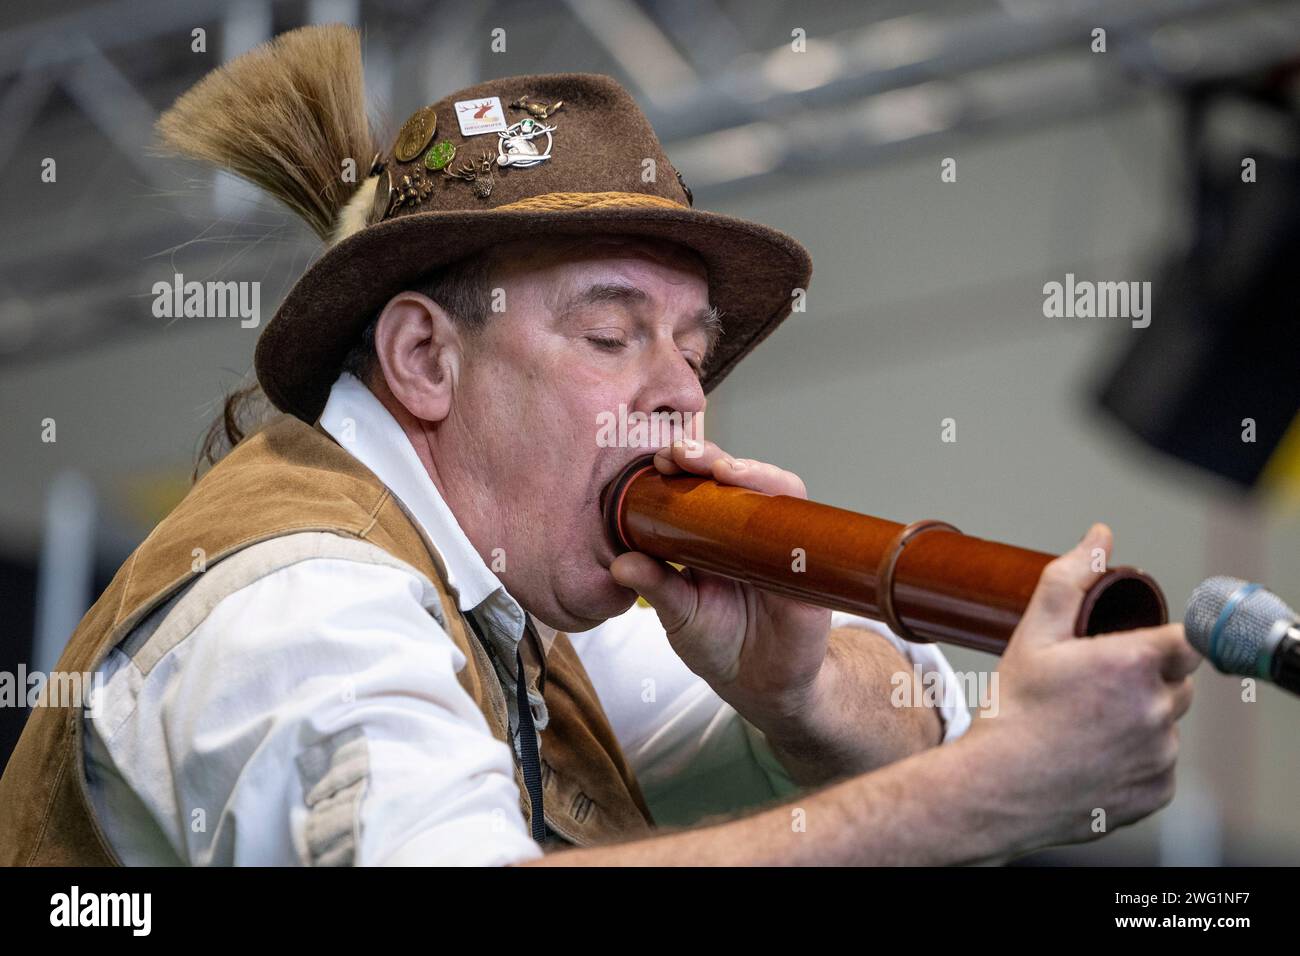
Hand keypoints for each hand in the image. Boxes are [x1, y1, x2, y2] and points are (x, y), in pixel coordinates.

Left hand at [609, 439, 832, 731]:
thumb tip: (620, 564)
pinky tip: (773, 502)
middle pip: (738, 478)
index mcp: (713, 534)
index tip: (661, 460)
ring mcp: (783, 543)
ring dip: (753, 473)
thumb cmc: (719, 642)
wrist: (763, 686)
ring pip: (777, 490)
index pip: (701, 486)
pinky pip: (809, 529)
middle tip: (682, 455)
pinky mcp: (811, 567)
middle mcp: (750, 530)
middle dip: (710, 459)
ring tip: (723, 470)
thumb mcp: (680, 615)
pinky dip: (793, 510)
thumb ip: (656, 587)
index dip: (684, 467)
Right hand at [962, 523, 1200, 856]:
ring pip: (1166, 723)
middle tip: (1090, 687)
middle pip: (1176, 681)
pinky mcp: (1157, 791)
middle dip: (1143, 678)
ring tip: (1086, 724)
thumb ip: (1069, 578)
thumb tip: (1099, 537)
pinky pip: (1159, 764)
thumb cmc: (1012, 711)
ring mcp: (1160, 755)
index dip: (1165, 640)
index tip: (1134, 649)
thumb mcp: (1033, 635)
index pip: (1189, 638)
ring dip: (1139, 717)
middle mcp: (1157, 710)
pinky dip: (1136, 758)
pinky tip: (1093, 756)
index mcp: (1133, 664)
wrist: (997, 788)